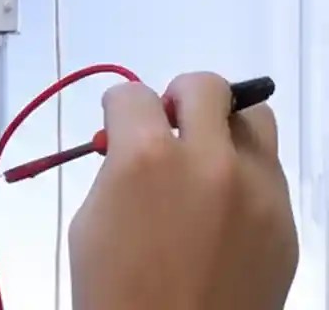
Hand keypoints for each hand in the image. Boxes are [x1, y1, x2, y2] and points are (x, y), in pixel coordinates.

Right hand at [70, 72, 296, 309]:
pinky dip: (244, 177)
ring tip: (203, 164)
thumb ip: (118, 169)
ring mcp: (257, 191)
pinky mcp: (284, 222)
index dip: (118, 108)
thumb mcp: (91, 221)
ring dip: (223, 129)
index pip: (132, 95)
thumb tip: (135, 145)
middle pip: (206, 87)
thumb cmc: (115, 291)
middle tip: (166, 128)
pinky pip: (269, 174)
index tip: (117, 124)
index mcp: (147, 157)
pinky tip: (221, 213)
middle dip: (178, 100)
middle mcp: (209, 162)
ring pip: (254, 120)